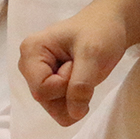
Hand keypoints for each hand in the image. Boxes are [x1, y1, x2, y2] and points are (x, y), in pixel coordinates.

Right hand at [18, 0, 139, 126]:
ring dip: (75, 96)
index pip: (42, 90)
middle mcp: (28, 65)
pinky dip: (76, 99)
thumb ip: (81, 85)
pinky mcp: (49, 83)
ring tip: (83, 70)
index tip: (78, 62)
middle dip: (70, 91)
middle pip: (45, 100)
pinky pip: (60, 106)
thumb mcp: (93, 55)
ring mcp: (37, 75)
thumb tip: (74, 115)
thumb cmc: (101, 31)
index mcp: (31, 51)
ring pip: (53, 107)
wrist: (112, 23)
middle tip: (83, 66)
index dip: (65, 83)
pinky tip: (82, 78)